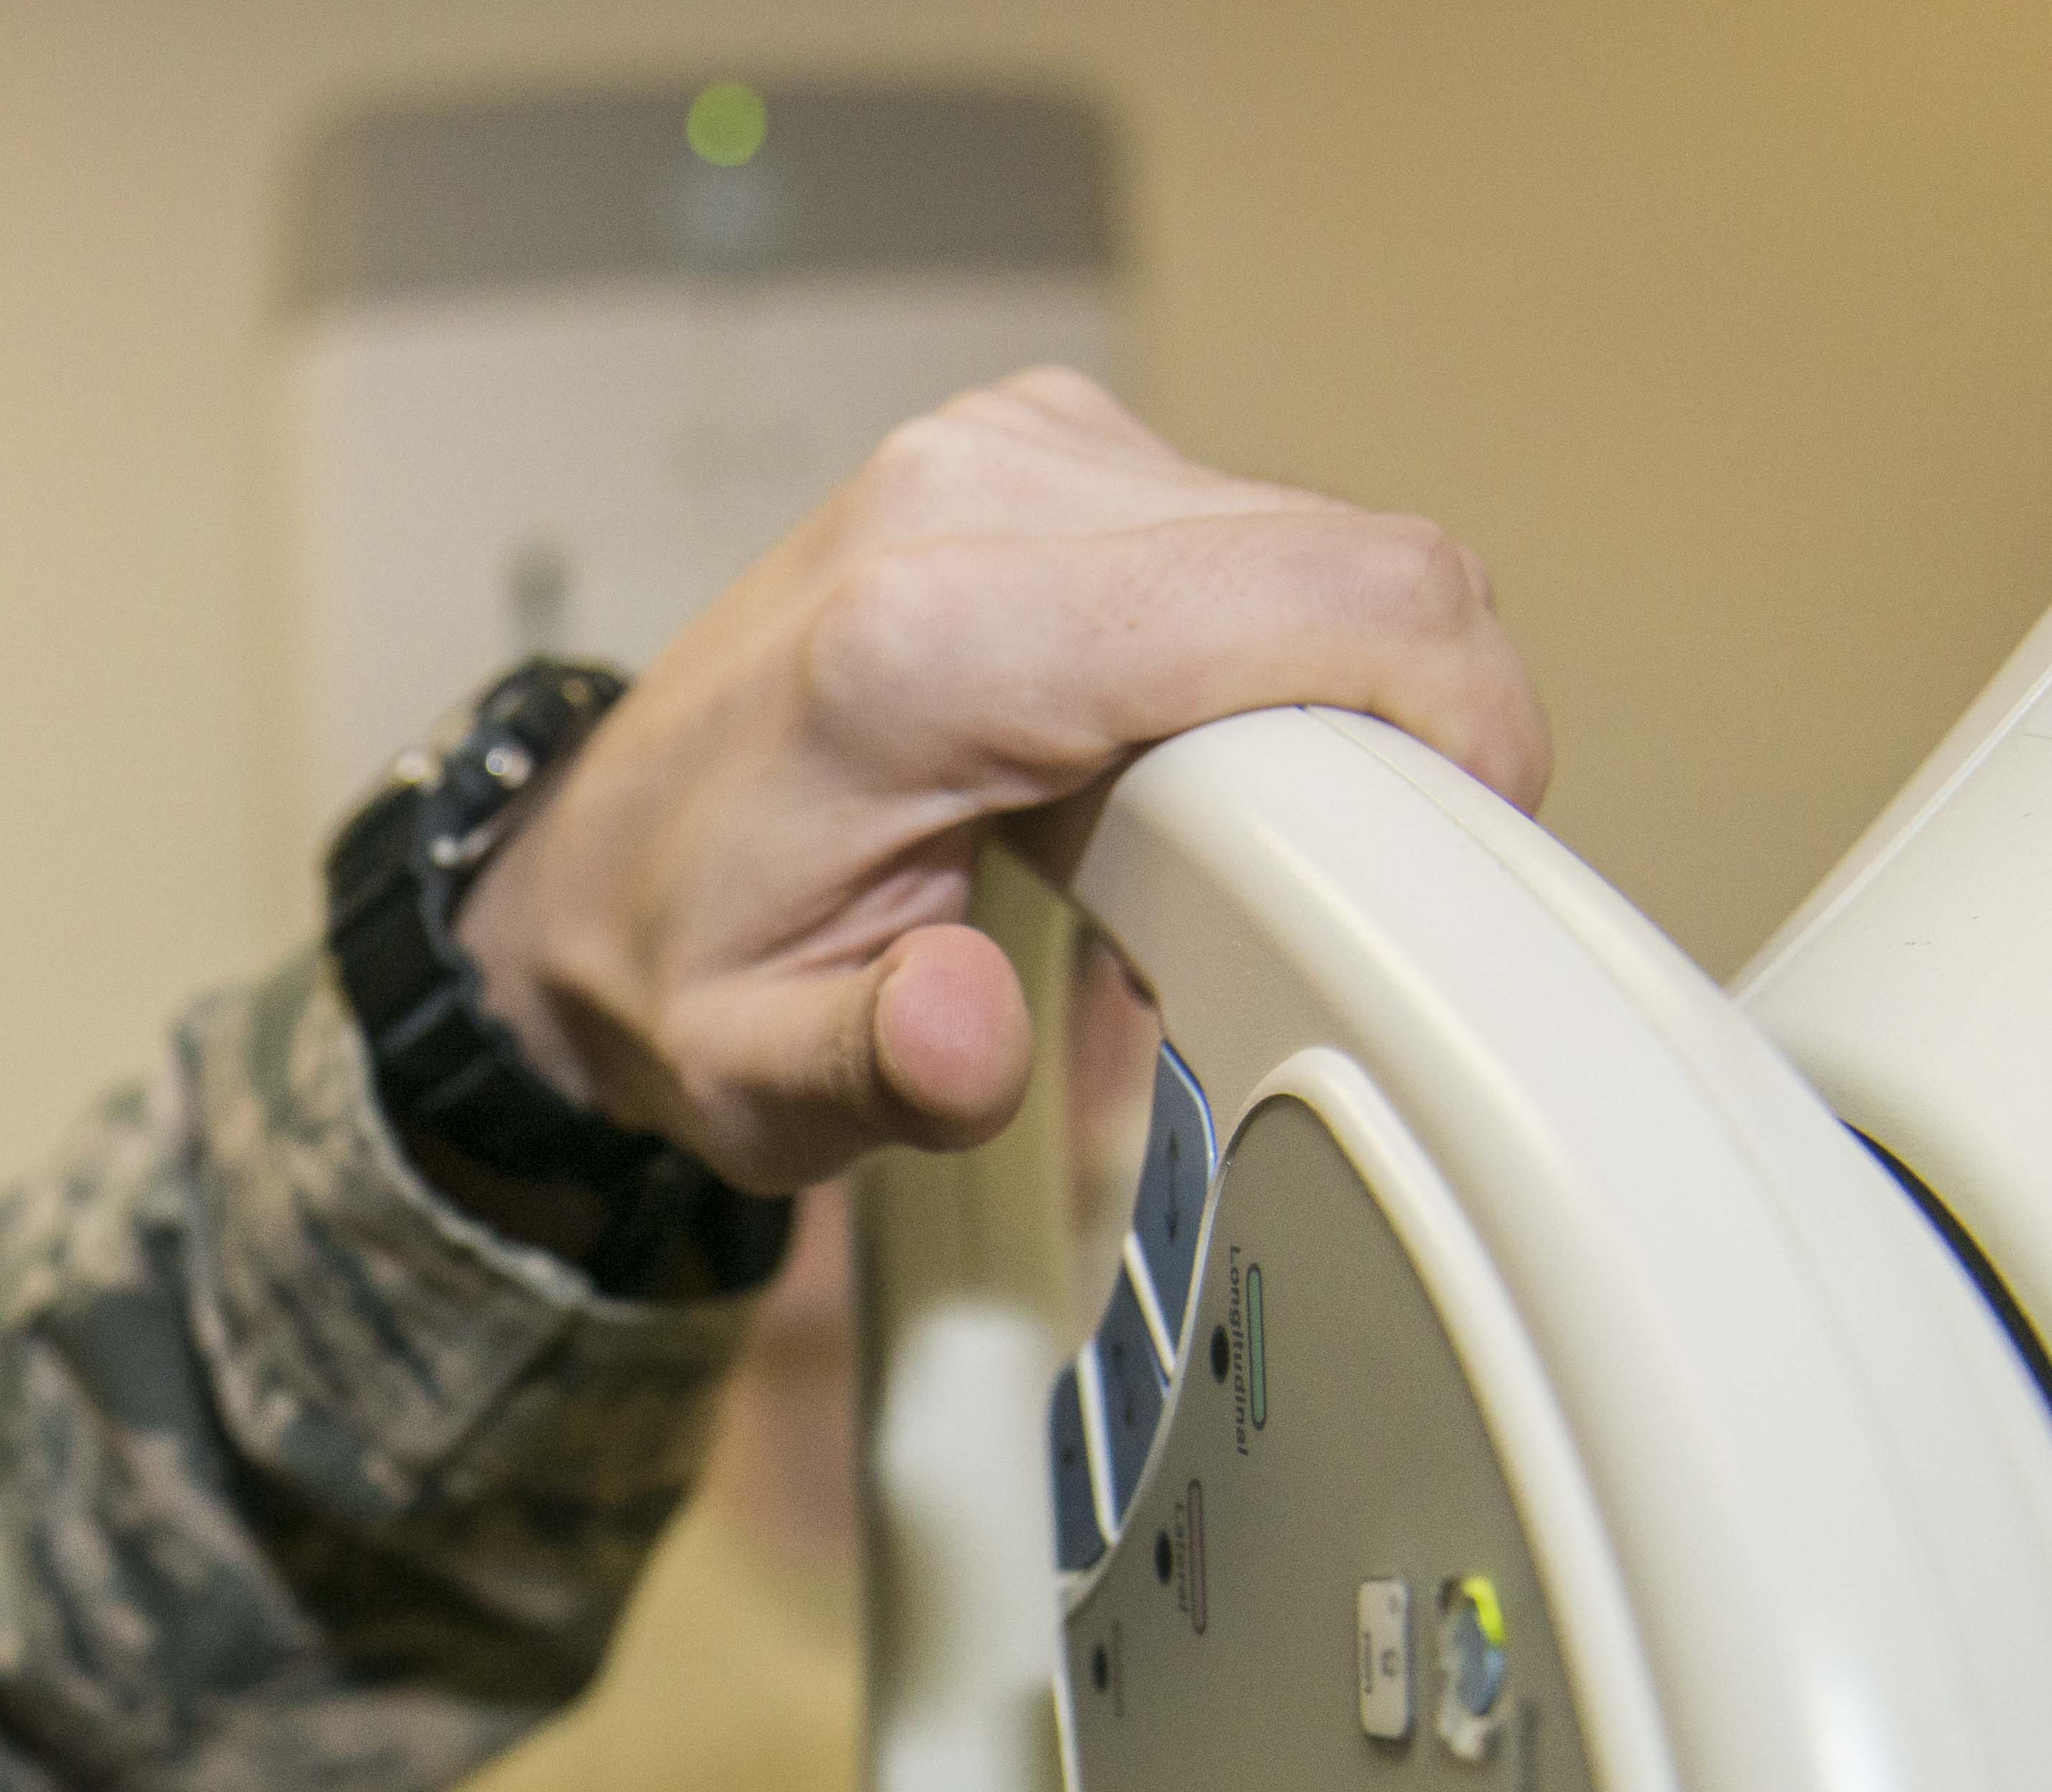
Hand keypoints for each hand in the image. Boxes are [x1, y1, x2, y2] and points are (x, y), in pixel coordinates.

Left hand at [462, 369, 1551, 1194]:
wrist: (589, 870)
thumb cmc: (681, 964)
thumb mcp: (754, 1078)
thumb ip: (875, 1065)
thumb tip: (969, 1033)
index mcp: (927, 640)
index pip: (1319, 601)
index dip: (1456, 722)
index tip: (1462, 861)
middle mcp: (976, 500)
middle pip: (1355, 563)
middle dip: (1399, 734)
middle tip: (1326, 892)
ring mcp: (1013, 452)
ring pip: (1326, 545)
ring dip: (1331, 700)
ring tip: (1222, 839)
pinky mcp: (1043, 453)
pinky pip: (1255, 535)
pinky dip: (1271, 657)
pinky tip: (1177, 765)